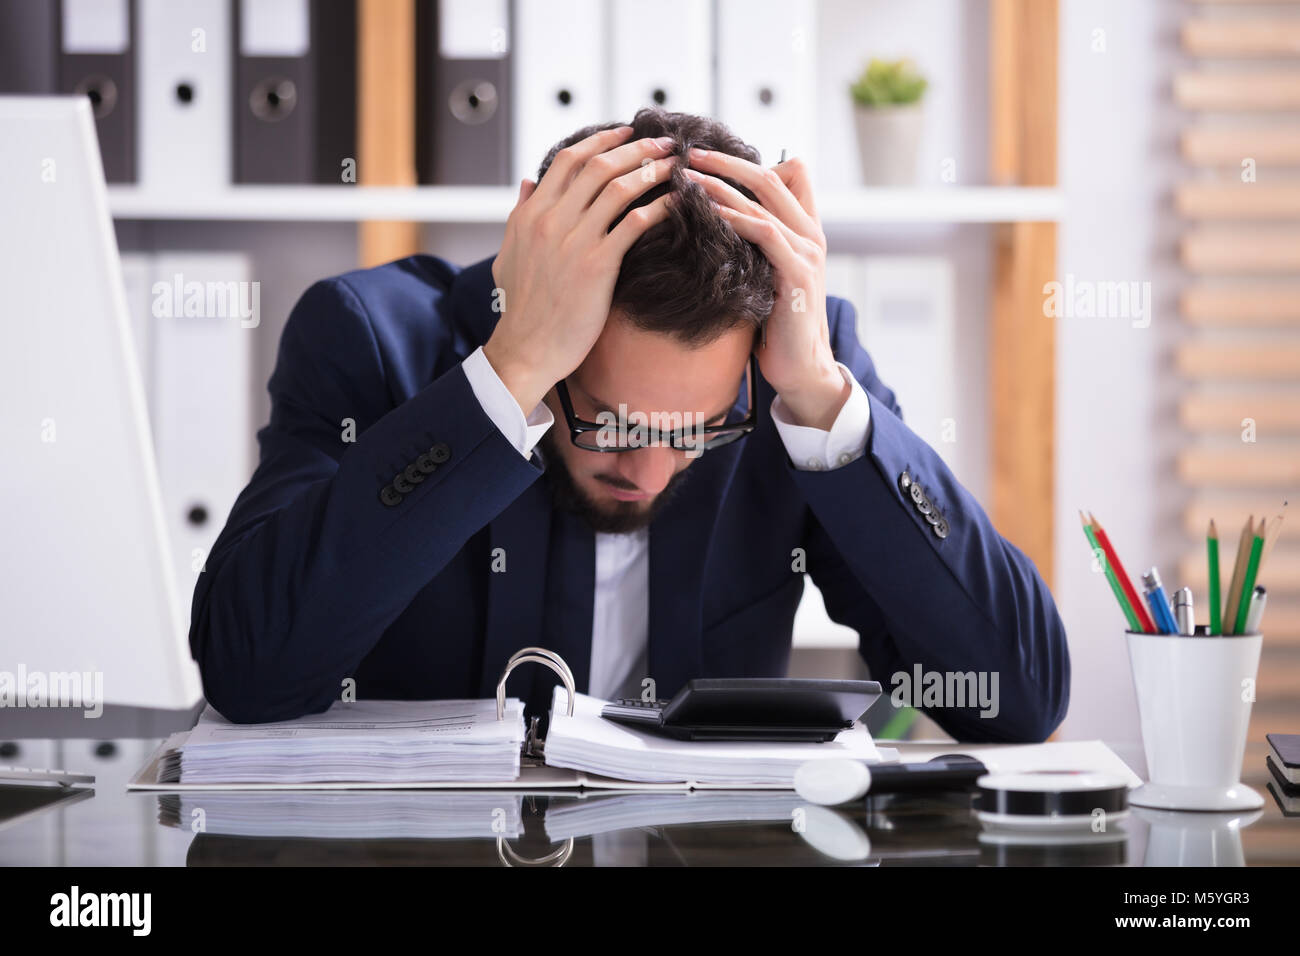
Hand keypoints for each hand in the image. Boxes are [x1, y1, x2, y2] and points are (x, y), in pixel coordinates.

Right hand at [485, 127, 678, 412]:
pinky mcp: (597, 265)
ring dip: (652, 170)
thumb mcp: (508, 253)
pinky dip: (658, 206)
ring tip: (677, 164)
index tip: (629, 132)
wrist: (527, 348)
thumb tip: (528, 180)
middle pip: (599, 165)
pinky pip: (634, 223)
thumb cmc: (522, 308)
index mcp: (531, 213)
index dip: (603, 140)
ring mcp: (574, 241)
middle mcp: (551, 220)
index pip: (570, 160)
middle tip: (665, 142)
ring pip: (618, 187)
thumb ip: (519, 212)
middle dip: (637, 147)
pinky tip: (677, 201)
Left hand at [682, 151, 847, 429]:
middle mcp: (810, 233)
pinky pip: (763, 231)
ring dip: (721, 182)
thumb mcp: (763, 275)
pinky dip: (733, 216)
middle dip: (726, 160)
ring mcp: (806, 251)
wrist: (800, 367)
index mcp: (803, 229)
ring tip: (685, 175)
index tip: (705, 158)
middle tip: (687, 152)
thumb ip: (752, 247)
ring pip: (764, 198)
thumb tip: (711, 224)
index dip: (748, 161)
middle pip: (771, 175)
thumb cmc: (774, 325)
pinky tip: (705, 210)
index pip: (787, 173)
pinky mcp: (797, 272)